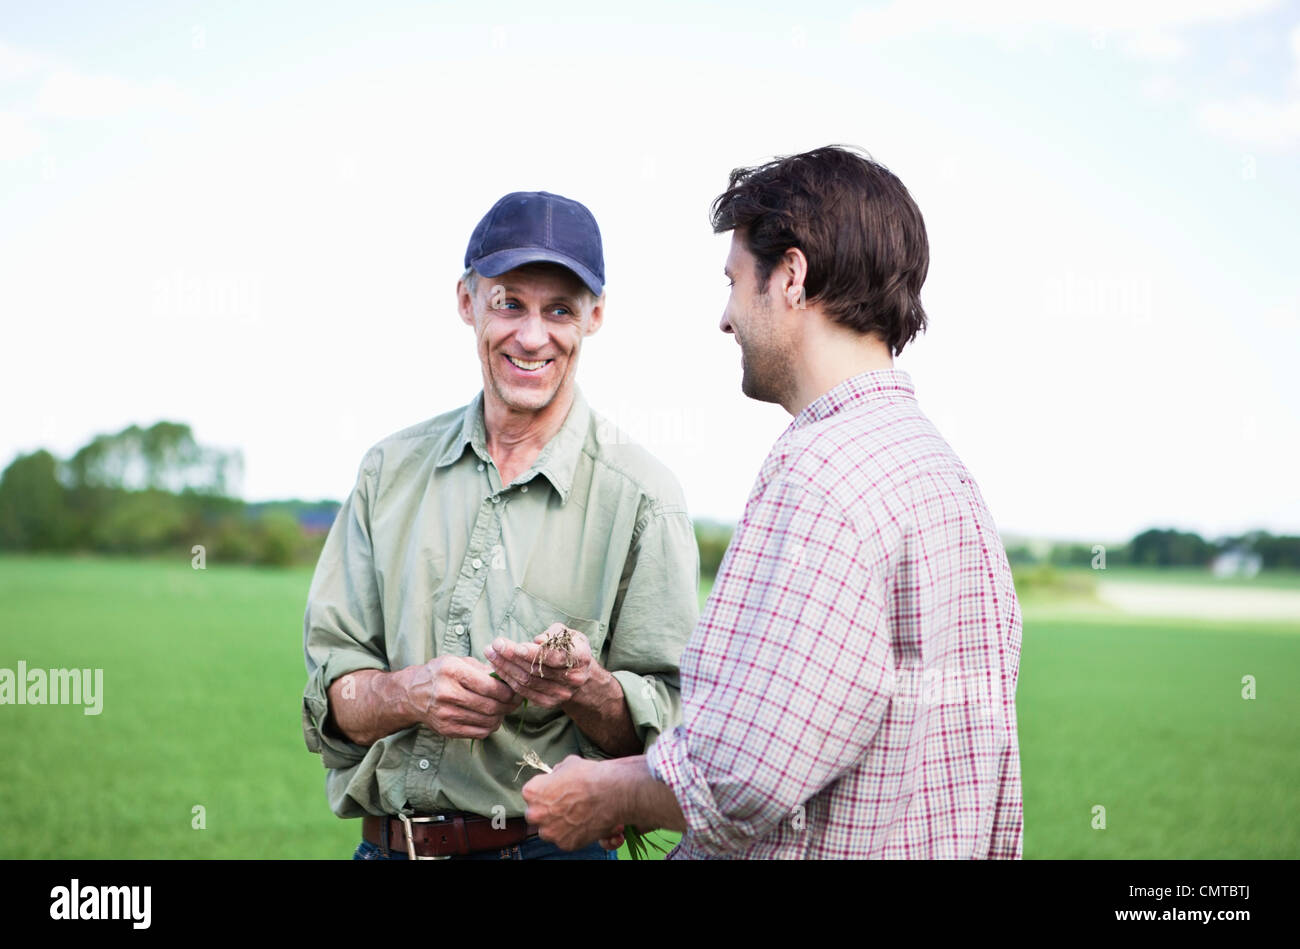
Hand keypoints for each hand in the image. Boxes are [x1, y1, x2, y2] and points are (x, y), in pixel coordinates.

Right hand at [403, 655, 520, 739]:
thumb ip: (483, 669)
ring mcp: (446, 714)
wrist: (411, 694)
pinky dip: (490, 727)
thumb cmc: (440, 674)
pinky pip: (478, 733)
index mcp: (452, 671)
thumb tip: (509, 678)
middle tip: (516, 701)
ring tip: (505, 709)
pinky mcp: (447, 729)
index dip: (508, 690)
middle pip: (491, 705)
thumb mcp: (458, 662)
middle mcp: (447, 693)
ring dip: (501, 716)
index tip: (515, 690)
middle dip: (509, 705)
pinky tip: (492, 719)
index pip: (489, 686)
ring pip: (487, 720)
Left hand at [485, 624, 594, 708]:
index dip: (534, 653)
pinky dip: (508, 679)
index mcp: (581, 659)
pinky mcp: (549, 702)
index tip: (516, 646)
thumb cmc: (569, 647)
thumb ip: (553, 634)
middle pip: (537, 670)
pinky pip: (524, 692)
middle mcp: (573, 679)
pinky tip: (497, 667)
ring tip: (490, 653)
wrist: (579, 673)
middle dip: (512, 656)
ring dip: (505, 667)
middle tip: (495, 644)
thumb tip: (537, 640)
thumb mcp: (567, 634)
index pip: (555, 657)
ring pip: (527, 681)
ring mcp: (561, 694)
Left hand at [521, 755, 620, 850]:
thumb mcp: (567, 764)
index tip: (554, 792)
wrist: (609, 793)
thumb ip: (556, 774)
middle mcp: (535, 814)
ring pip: (549, 830)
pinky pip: (565, 839)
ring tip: (576, 815)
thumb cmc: (588, 776)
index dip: (544, 792)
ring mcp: (550, 832)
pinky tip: (583, 823)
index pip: (531, 794)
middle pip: (536, 815)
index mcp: (531, 793)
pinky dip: (572, 834)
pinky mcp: (564, 844)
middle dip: (547, 812)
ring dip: (558, 825)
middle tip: (564, 806)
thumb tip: (556, 776)